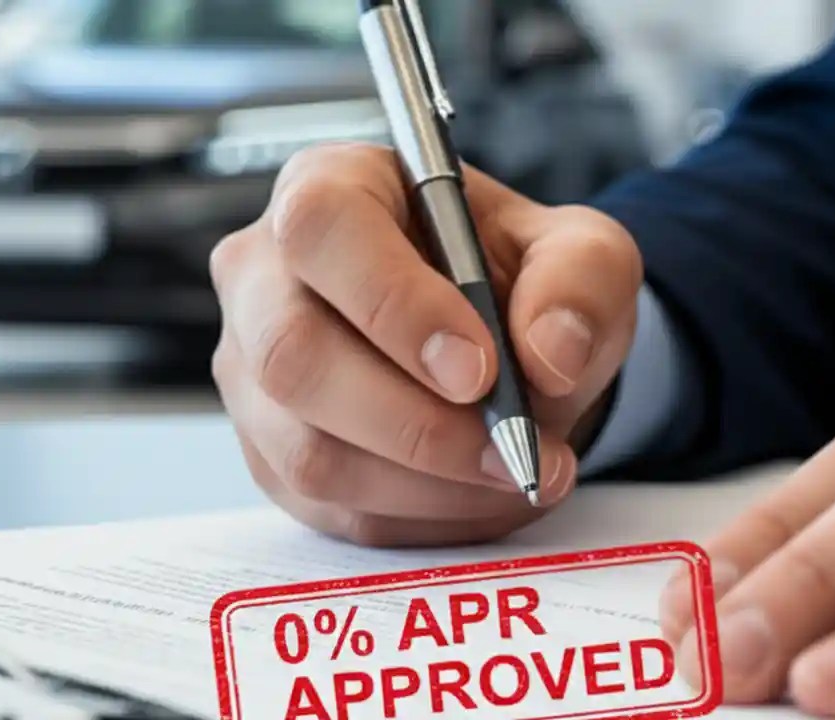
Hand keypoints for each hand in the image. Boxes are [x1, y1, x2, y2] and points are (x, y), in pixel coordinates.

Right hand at [210, 143, 641, 546]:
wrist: (498, 348)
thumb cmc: (518, 281)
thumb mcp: (581, 254)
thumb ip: (580, 281)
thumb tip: (549, 353)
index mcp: (329, 186)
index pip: (323, 230)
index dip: (394, 304)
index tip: (479, 370)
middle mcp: (265, 275)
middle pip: (292, 355)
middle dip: (413, 423)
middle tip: (513, 449)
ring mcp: (253, 370)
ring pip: (307, 450)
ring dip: (427, 484)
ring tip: (517, 473)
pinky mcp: (269, 450)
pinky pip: (328, 505)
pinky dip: (418, 515)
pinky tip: (477, 492)